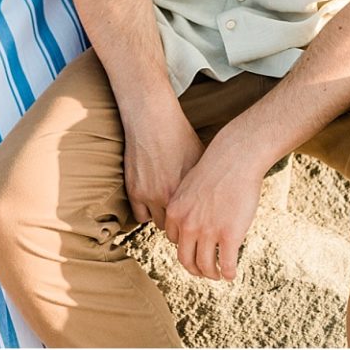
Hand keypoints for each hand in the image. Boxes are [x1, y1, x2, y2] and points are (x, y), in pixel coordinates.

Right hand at [121, 107, 203, 229]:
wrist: (153, 122)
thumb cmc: (180, 136)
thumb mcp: (199, 157)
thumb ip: (203, 181)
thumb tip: (215, 196)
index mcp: (188, 189)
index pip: (195, 220)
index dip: (198, 222)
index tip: (200, 220)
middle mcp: (168, 196)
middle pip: (178, 227)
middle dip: (182, 225)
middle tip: (186, 220)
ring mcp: (149, 195)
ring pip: (159, 223)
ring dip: (165, 219)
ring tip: (171, 212)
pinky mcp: (134, 191)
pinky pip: (140, 216)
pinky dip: (147, 213)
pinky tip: (154, 206)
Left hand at [163, 142, 265, 281]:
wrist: (237, 158)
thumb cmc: (218, 165)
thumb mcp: (190, 184)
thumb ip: (187, 203)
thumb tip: (193, 214)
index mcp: (176, 213)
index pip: (175, 241)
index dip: (186, 248)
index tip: (195, 250)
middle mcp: (188, 226)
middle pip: (186, 259)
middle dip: (195, 269)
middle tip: (204, 271)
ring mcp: (209, 232)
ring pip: (205, 266)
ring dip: (211, 274)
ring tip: (219, 275)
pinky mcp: (230, 235)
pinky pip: (226, 263)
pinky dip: (228, 272)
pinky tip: (232, 274)